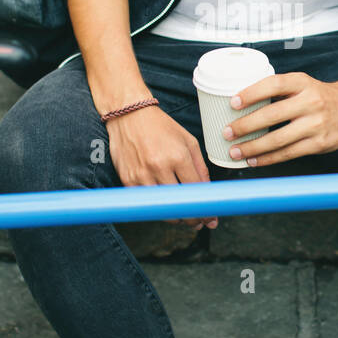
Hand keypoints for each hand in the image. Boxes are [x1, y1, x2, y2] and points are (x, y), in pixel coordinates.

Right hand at [103, 107, 217, 230]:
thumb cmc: (161, 127)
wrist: (129, 115)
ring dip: (175, 217)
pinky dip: (156, 208)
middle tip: (199, 222)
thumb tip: (207, 192)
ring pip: (161, 208)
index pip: (195, 192)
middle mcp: (159, 167)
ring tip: (183, 217)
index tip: (210, 218)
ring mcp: (141, 175)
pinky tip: (164, 207)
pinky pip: (145, 203)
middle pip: (179, 205)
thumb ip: (200, 167)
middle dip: (192, 219)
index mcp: (178, 156)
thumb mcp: (188, 141)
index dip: (205, 209)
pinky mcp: (127, 180)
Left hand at [222, 73, 337, 166]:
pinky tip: (254, 160)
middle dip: (245, 125)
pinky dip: (269, 158)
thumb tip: (242, 102)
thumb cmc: (321, 96)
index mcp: (302, 82)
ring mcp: (316, 124)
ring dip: (253, 147)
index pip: (273, 84)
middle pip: (272, 114)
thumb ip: (279, 91)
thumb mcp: (303, 84)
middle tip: (227, 132)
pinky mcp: (319, 143)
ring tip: (235, 151)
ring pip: (278, 139)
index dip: (251, 93)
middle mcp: (310, 102)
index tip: (233, 102)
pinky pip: (289, 153)